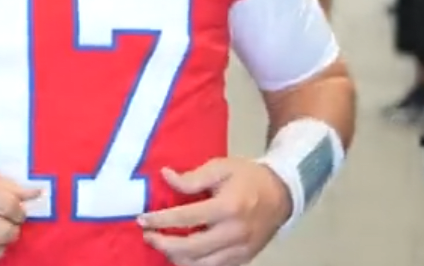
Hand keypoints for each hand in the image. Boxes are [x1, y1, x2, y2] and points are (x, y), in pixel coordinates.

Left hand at [138, 158, 290, 265]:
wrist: (281, 194)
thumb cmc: (247, 177)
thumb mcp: (220, 167)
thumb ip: (192, 176)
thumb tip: (165, 176)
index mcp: (228, 207)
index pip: (186, 218)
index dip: (160, 220)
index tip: (142, 219)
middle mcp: (234, 233)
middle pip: (191, 249)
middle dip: (164, 244)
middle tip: (148, 236)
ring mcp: (240, 250)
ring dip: (176, 258)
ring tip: (162, 245)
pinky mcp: (243, 259)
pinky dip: (194, 264)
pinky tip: (182, 254)